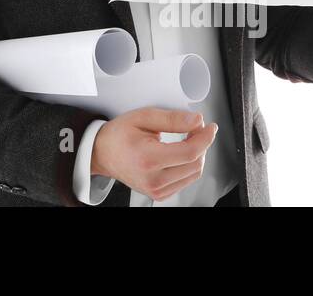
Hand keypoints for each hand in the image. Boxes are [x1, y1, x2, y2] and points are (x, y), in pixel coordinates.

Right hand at [91, 108, 217, 201]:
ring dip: (197, 154)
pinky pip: (186, 180)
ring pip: (194, 173)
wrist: (102, 153)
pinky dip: (189, 165)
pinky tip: (181, 153)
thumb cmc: (119, 135)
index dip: (205, 137)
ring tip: (187, 139)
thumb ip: (172, 119)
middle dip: (201, 143)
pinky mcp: (160, 194)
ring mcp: (157, 190)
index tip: (210, 126)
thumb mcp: (143, 117)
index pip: (190, 152)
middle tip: (195, 128)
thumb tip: (196, 121)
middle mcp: (154, 179)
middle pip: (195, 164)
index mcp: (148, 159)